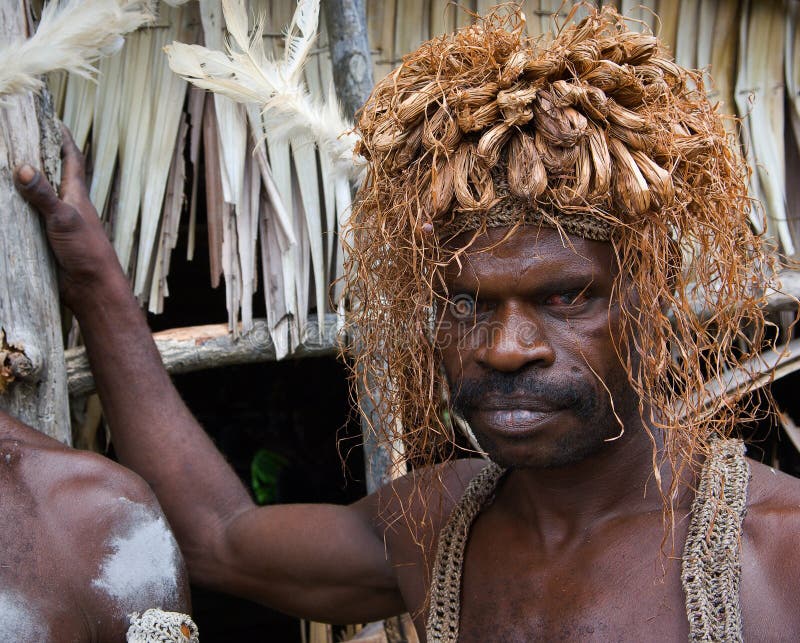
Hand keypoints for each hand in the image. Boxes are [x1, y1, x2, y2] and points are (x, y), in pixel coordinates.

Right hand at [14, 126, 125, 310]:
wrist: (91, 288)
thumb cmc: (87, 251)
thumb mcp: (64, 219)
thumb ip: (44, 195)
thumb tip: (23, 168)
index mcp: (76, 194)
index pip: (71, 158)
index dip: (62, 138)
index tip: (51, 119)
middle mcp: (66, 204)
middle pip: (50, 174)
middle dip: (35, 156)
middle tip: (14, 138)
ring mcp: (54, 222)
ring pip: (36, 196)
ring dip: (21, 184)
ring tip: (1, 166)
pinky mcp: (45, 239)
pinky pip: (26, 219)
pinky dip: (14, 210)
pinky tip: (1, 204)